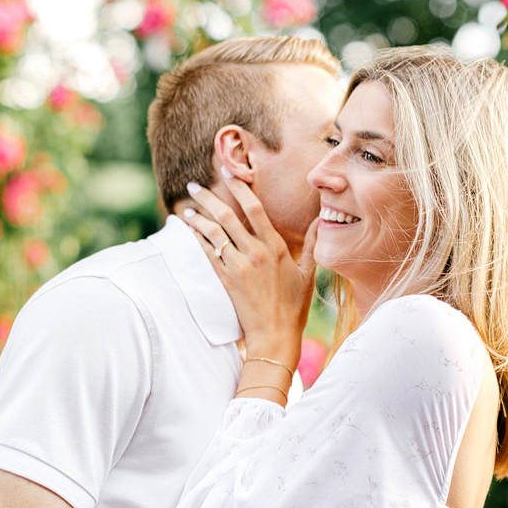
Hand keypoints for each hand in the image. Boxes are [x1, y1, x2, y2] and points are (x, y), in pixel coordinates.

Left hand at [181, 176, 316, 363]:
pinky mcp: (226, 280)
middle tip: (194, 185)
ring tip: (186, 207)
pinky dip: (196, 239)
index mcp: (276, 247)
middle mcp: (256, 252)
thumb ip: (311, 244)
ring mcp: (240, 266)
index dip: (240, 188)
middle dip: (208, 198)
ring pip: (214, 233)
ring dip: (198, 217)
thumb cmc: (293, 305)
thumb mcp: (308, 273)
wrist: (275, 335)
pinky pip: (208, 253)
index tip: (228, 173)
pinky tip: (188, 230)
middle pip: (228, 216)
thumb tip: (321, 219)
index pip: (255, 208)